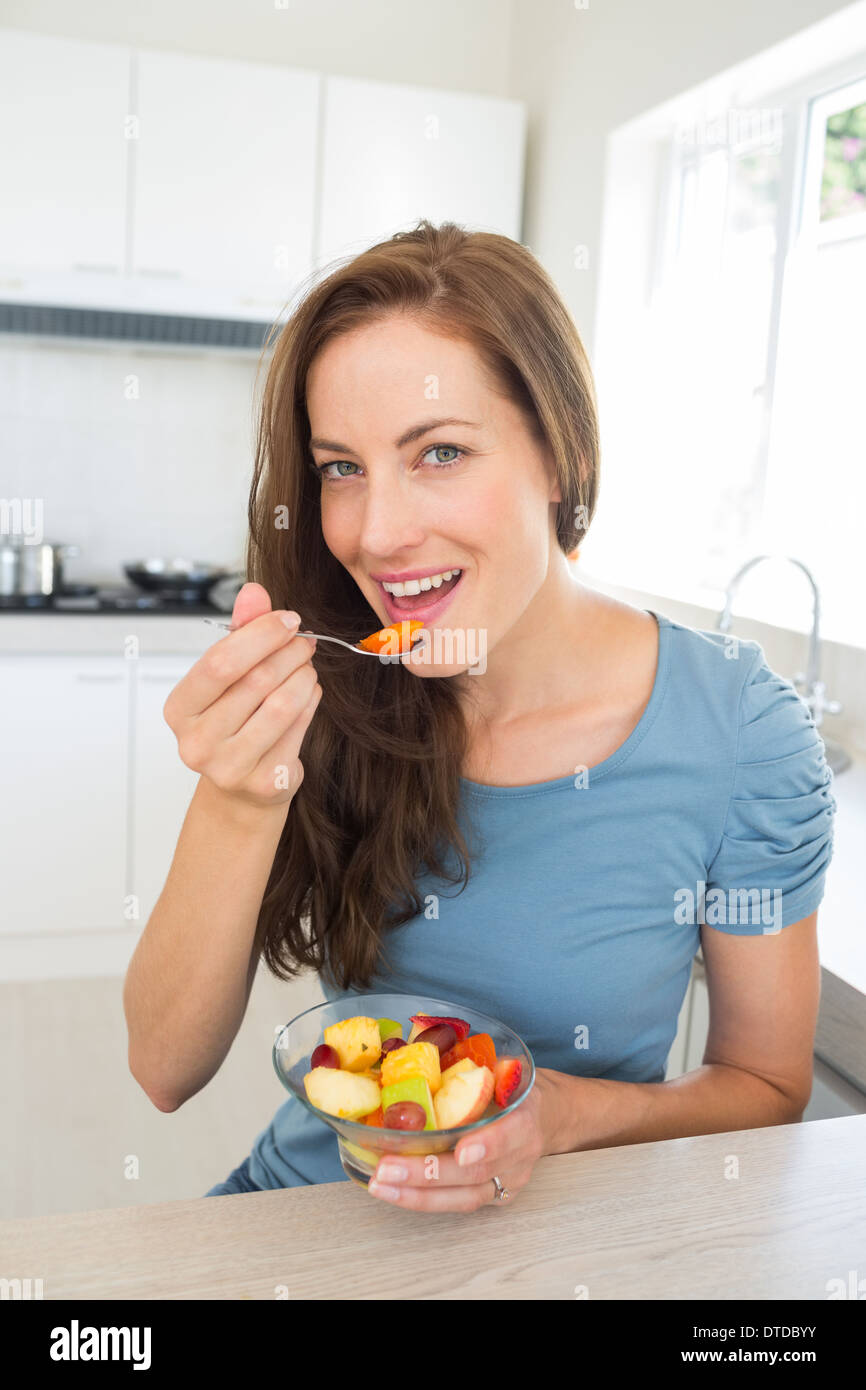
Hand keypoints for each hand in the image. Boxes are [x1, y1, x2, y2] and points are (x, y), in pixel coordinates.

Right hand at [163, 581, 320, 810]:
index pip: (219, 662)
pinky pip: (298, 727)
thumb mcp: (228, 676)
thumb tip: (254, 591)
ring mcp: (229, 766)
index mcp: (179, 709)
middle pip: (255, 681)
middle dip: (288, 653)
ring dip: (303, 676)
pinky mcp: (264, 781)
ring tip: (306, 667)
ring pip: (281, 705)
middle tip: (304, 641)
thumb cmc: (232, 722)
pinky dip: (311, 701)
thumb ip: (240, 631)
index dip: (260, 635)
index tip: (288, 619)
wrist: (240, 787)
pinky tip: (308, 692)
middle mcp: (196, 742)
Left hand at [367, 1068, 562, 1211]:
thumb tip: (418, 1040)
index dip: (487, 1145)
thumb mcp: (506, 1068)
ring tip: (380, 1185)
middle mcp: (519, 1156)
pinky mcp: (494, 1197)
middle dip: (427, 1173)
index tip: (462, 1153)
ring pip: (463, 1197)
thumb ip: (475, 1066)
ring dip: (417, 1195)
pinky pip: (458, 1203)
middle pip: (474, 1174)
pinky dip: (422, 1199)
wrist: (550, 1118)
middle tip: (387, 1169)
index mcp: (526, 1117)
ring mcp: (507, 1181)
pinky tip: (392, 1191)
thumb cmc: (517, 1087)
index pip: (509, 1135)